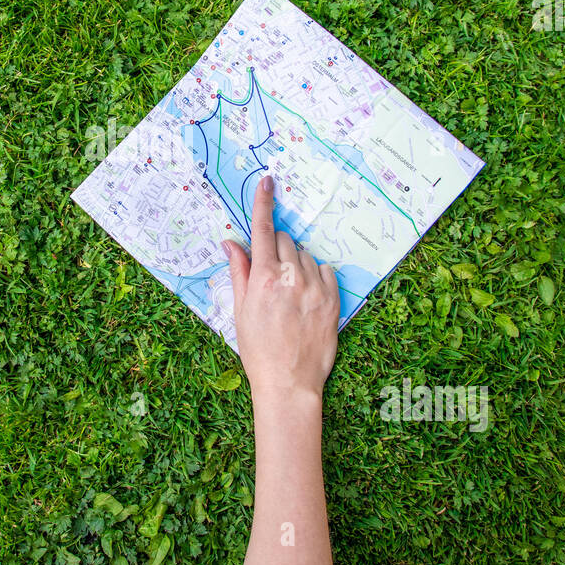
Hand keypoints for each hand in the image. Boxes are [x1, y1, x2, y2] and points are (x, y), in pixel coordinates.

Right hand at [222, 173, 340, 405]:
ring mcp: (315, 287)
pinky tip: (307, 296)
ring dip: (297, 264)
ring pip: (306, 256)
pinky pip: (326, 270)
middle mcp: (290, 276)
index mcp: (263, 278)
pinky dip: (317, 276)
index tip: (268, 182)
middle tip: (272, 275)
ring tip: (290, 294)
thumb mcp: (240, 310)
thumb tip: (230, 243)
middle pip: (286, 241)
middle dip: (278, 249)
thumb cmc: (259, 349)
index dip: (263, 202)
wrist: (289, 383)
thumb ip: (239, 272)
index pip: (263, 230)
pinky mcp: (334, 298)